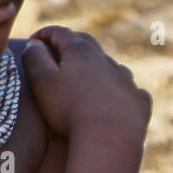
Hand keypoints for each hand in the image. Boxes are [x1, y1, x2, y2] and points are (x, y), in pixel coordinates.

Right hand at [23, 26, 150, 142]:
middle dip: (68, 43)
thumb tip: (35, 44)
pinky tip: (112, 97)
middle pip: (85, 42)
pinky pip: (129, 88)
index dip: (43, 34)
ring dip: (94, 66)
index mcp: (80, 51)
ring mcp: (126, 80)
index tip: (32, 41)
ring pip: (109, 65)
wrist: (109, 141)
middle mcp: (106, 60)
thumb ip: (34, 57)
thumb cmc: (68, 109)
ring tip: (83, 77)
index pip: (59, 32)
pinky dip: (117, 88)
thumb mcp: (41, 81)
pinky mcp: (140, 101)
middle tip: (54, 52)